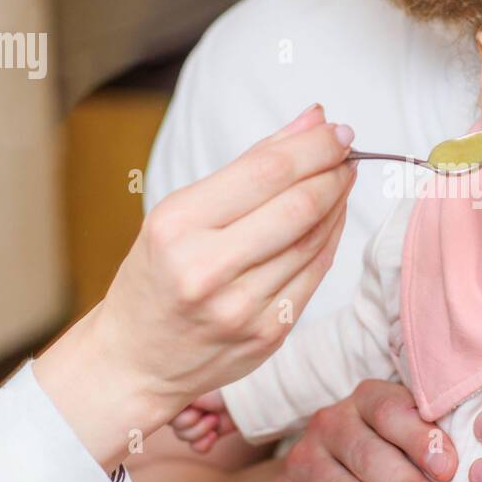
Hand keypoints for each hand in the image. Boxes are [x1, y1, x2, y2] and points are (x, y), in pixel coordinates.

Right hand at [36, 104, 355, 466]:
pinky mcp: (267, 334)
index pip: (266, 172)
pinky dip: (330, 240)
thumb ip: (249, 165)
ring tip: (341, 181)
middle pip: (298, 206)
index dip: (313, 147)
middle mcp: (206, 268)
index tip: (337, 131)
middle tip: (347, 154)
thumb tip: (312, 120)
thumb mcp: (179, 214)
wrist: (134, 361)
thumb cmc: (157, 276)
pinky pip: (315, 275)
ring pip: (313, 240)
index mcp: (177, 225)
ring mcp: (240, 307)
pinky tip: (331, 220)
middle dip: (333, 172)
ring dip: (337, 204)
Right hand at [268, 379, 456, 481]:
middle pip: (367, 455)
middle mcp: (330, 422)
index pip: (391, 412)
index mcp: (367, 398)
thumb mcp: (412, 430)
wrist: (332, 464)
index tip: (450, 470)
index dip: (420, 440)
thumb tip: (475, 463)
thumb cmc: (392, 448)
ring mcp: (303, 457)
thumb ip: (434, 437)